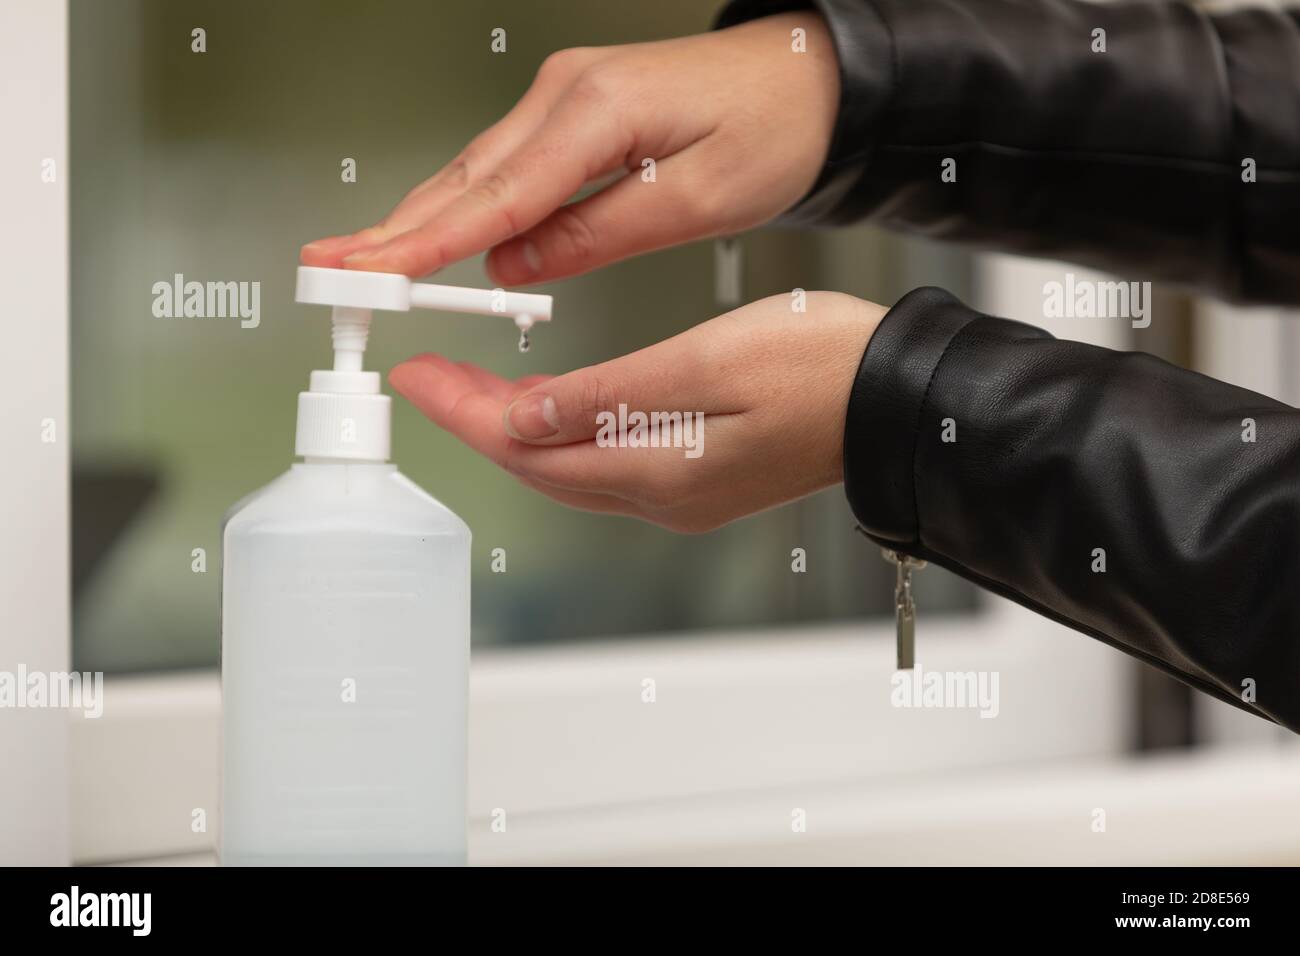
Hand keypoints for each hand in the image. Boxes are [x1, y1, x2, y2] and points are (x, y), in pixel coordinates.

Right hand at [301, 12, 839, 283]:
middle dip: (391, 230)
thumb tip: (519, 266)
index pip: (494, 194)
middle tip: (330, 270)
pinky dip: (460, 207)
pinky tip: (430, 234)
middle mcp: (564, 94)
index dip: (426, 243)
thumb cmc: (774, 126)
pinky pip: (501, 168)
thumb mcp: (701, 197)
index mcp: (595, 109)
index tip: (373, 274)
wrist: (807, 79)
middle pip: (463, 178)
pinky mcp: (570, 115)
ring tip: (359, 262)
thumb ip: (602, 231)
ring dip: (415, 220)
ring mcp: (561, 100)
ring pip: (473, 172)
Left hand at [388, 292, 884, 532]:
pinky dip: (563, 434)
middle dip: (474, 420)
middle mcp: (658, 497)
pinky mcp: (696, 481)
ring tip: (471, 385)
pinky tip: (551, 405)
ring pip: (567, 469)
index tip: (416, 375)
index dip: (463, 411)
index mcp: (654, 470)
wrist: (894, 402)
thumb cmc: (819, 369)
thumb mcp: (708, 364)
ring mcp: (679, 496)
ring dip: (514, 429)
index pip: (526, 447)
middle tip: (429, 375)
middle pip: (537, 465)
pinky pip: (604, 464)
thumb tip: (525, 416)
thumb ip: (610, 395)